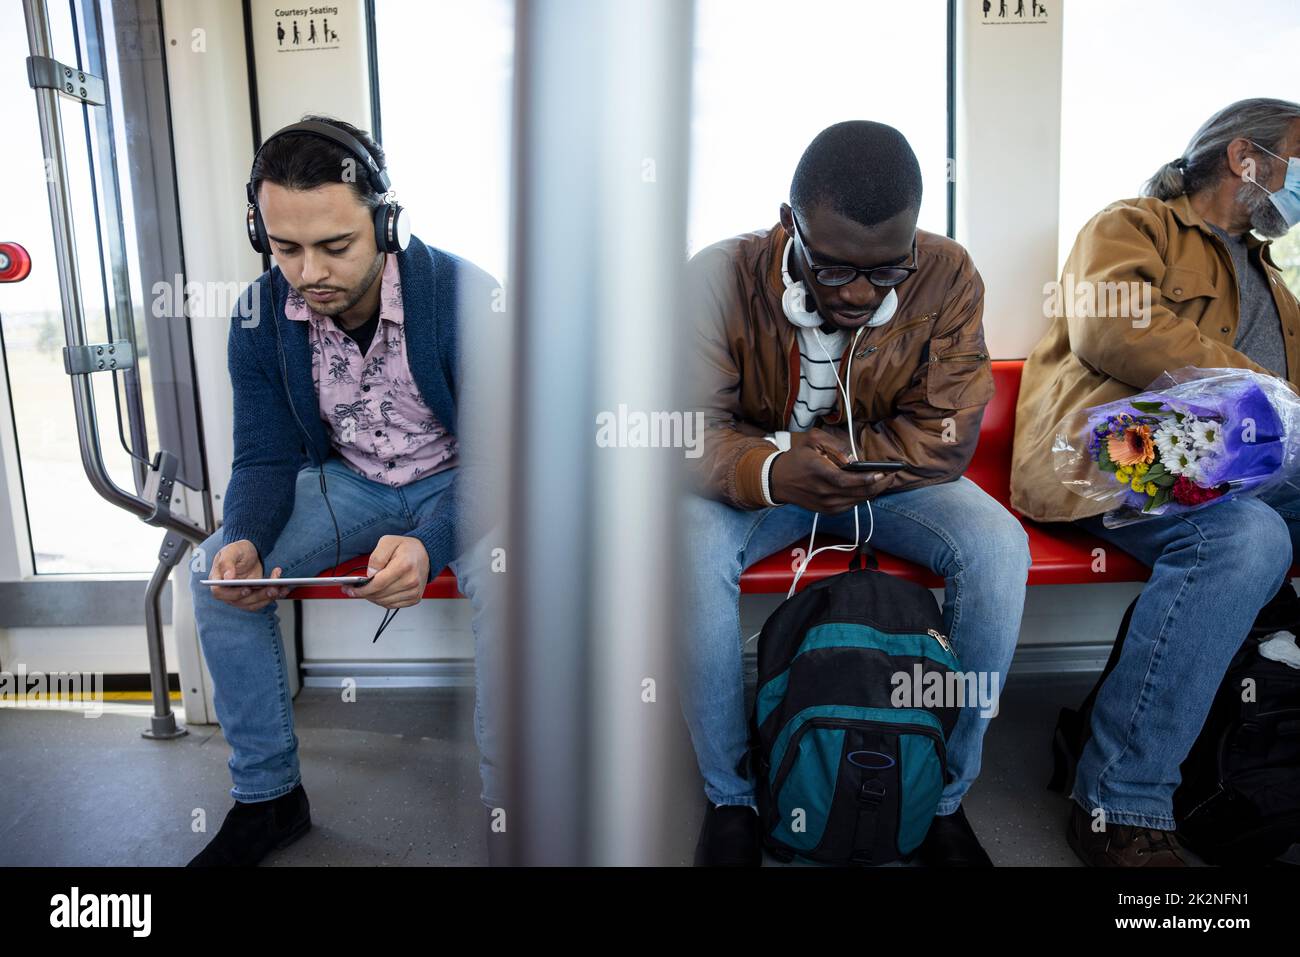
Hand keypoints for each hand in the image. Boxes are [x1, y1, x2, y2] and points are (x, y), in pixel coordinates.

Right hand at [209, 539, 289, 611]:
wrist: (249, 552)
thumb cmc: (237, 551)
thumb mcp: (231, 551)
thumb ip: (227, 563)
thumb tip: (227, 577)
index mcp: (218, 581)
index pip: (220, 593)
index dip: (233, 594)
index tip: (247, 589)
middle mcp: (228, 592)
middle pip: (241, 601)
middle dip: (259, 595)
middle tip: (272, 588)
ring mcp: (241, 596)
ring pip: (254, 603)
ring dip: (268, 597)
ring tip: (280, 587)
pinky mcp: (253, 596)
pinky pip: (263, 600)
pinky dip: (274, 596)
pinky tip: (283, 588)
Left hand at [342, 535, 428, 608]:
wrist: (425, 554)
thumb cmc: (407, 548)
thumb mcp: (388, 542)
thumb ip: (377, 557)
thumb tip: (370, 574)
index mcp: (404, 566)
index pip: (378, 584)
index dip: (362, 589)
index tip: (351, 589)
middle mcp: (411, 581)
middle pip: (380, 594)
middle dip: (363, 594)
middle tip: (353, 590)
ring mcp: (414, 591)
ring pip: (384, 602)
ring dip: (372, 598)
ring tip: (365, 591)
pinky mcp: (414, 598)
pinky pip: (392, 605)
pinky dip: (381, 601)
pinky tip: (378, 593)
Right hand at [769, 427, 883, 512]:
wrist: (778, 481)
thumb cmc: (797, 458)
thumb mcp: (813, 440)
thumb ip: (835, 445)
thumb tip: (853, 459)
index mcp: (819, 472)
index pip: (847, 480)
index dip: (868, 479)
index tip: (884, 472)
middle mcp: (823, 492)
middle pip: (858, 492)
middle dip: (879, 485)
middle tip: (893, 475)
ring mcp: (826, 504)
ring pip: (858, 500)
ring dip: (874, 491)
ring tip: (886, 480)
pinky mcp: (827, 510)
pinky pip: (851, 505)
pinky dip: (863, 496)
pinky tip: (871, 488)